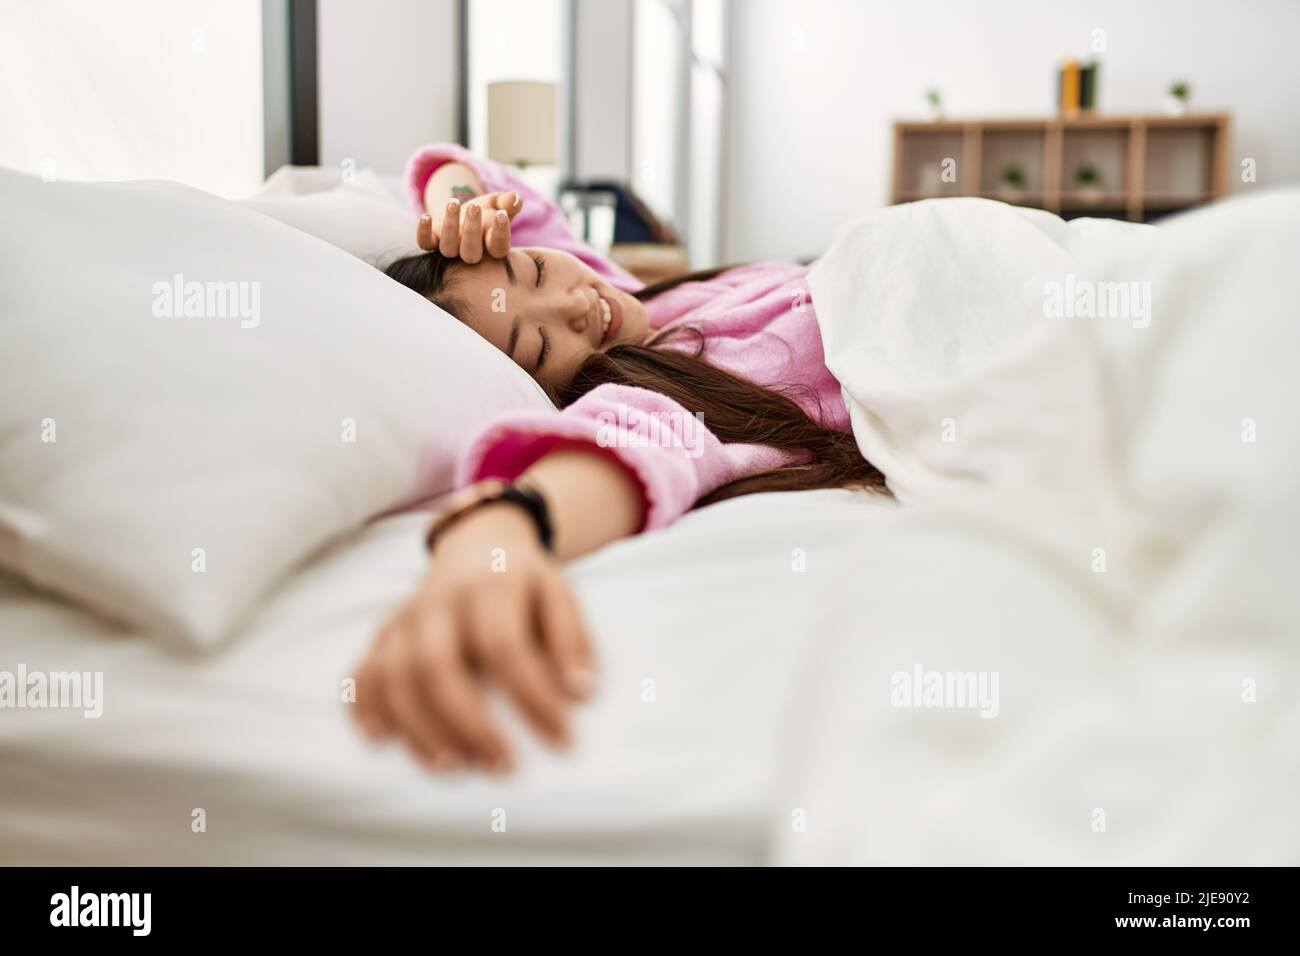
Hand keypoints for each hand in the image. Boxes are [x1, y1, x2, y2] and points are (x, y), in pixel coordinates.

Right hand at [351, 500, 595, 774]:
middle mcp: (437, 601)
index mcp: (489, 586)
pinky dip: (366, 709)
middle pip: (436, 665)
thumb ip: (572, 640)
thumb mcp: (560, 595)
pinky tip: (384, 742)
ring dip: (420, 729)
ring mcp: (404, 618)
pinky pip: (362, 674)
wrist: (478, 545)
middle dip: (468, 723)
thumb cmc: (524, 585)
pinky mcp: (382, 634)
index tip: (564, 740)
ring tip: (455, 768)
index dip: (533, 698)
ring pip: (394, 677)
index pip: (504, 647)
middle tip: (503, 766)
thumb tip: (581, 693)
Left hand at [417, 190, 523, 263]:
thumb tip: (516, 198)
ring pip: (448, 249)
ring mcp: (451, 249)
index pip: (499, 247)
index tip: (502, 215)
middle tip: (474, 207)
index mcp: (492, 247)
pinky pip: (425, 243)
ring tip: (454, 203)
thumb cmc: (486, 212)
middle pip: (471, 252)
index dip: (500, 234)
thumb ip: (508, 203)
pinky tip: (426, 216)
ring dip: (450, 226)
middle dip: (472, 230)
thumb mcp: (499, 204)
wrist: (464, 216)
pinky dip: (423, 232)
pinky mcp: (433, 242)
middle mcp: (472, 253)